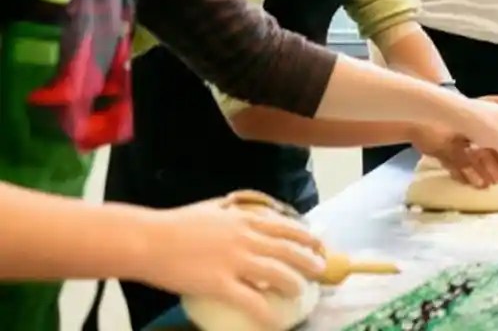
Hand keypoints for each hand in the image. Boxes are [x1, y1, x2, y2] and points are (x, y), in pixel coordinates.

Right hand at [132, 198, 325, 327]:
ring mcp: (235, 262)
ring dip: (294, 285)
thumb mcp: (211, 209)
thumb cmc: (175, 224)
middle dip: (309, 261)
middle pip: (289, 251)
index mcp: (244, 220)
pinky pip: (251, 302)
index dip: (306, 237)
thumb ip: (231, 209)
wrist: (147, 240)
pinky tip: (275, 322)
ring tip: (301, 293)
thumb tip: (241, 208)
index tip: (318, 244)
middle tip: (320, 271)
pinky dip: (267, 314)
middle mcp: (246, 239)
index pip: (286, 228)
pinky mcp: (220, 284)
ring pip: (277, 274)